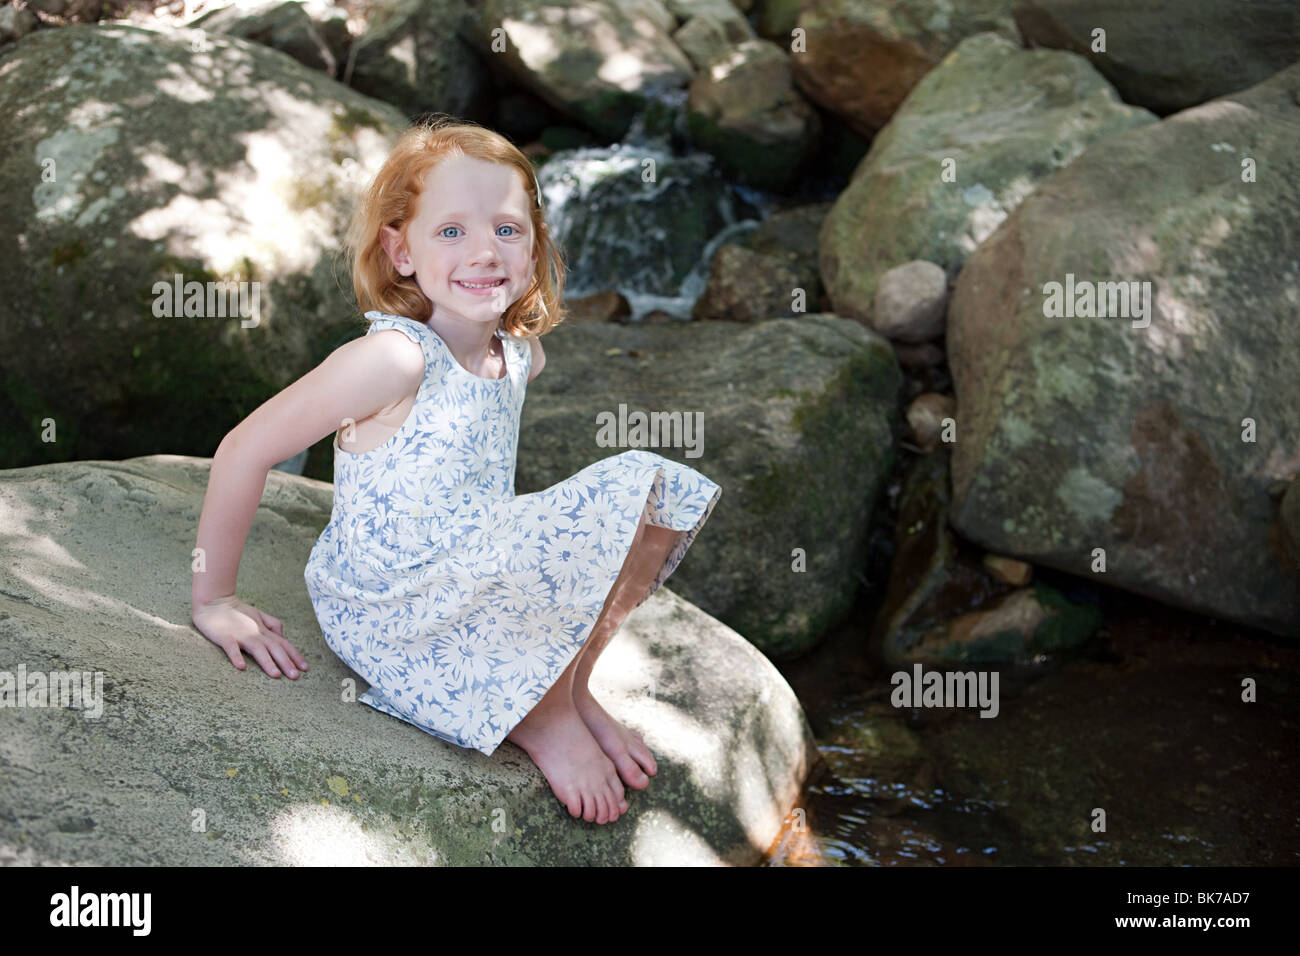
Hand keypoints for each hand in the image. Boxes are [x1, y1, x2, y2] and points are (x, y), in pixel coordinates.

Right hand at [192, 595, 308, 678]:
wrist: (214, 600)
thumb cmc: (236, 611)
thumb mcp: (259, 615)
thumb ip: (273, 625)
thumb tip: (283, 637)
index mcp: (263, 630)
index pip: (283, 644)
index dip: (295, 655)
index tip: (305, 668)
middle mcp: (255, 633)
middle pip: (274, 648)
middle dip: (286, 662)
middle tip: (295, 677)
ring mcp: (240, 635)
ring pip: (257, 649)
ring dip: (267, 662)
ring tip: (275, 675)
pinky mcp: (224, 637)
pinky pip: (231, 648)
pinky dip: (236, 656)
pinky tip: (241, 667)